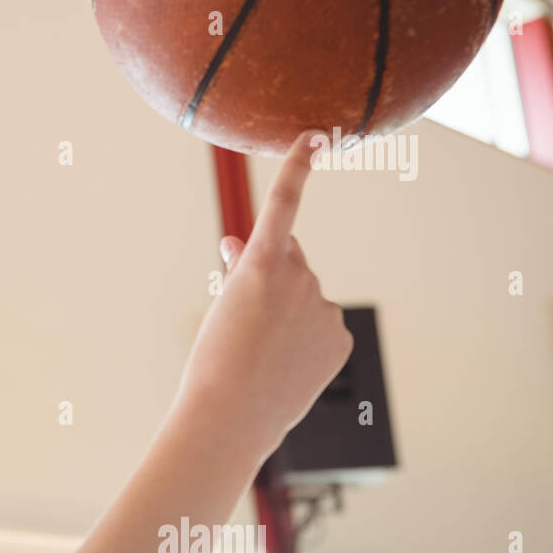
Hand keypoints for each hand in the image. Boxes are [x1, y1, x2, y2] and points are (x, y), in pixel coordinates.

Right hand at [174, 130, 353, 456]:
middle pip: (288, 260)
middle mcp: (300, 276)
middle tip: (245, 316)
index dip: (298, 166)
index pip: (284, 202)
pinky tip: (285, 366)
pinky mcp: (339, 338)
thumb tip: (239, 242)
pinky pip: (321, 327)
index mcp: (261, 263)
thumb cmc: (213, 359)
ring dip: (286, 315)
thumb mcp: (219, 304)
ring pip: (305, 297)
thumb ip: (237, 267)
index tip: (316, 136)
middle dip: (270, 275)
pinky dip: (305, 340)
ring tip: (261, 354)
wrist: (230, 417)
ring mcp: (325, 307)